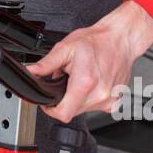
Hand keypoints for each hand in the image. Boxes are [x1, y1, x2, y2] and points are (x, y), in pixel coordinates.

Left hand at [28, 1, 152, 122]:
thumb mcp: (65, 48)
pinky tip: (93, 83)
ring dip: (78, 98)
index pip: (63, 114)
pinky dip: (91, 98)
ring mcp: (109, 100)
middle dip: (65, 99)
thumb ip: (46, 64)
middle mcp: (99, 95)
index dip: (51, 110)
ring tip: (82, 78)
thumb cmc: (96, 42)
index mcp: (85, 83)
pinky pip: (96, 107)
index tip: (49, 103)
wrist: (121, 39)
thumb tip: (31, 72)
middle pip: (72, 111)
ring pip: (84, 110)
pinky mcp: (115, 102)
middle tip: (68, 80)